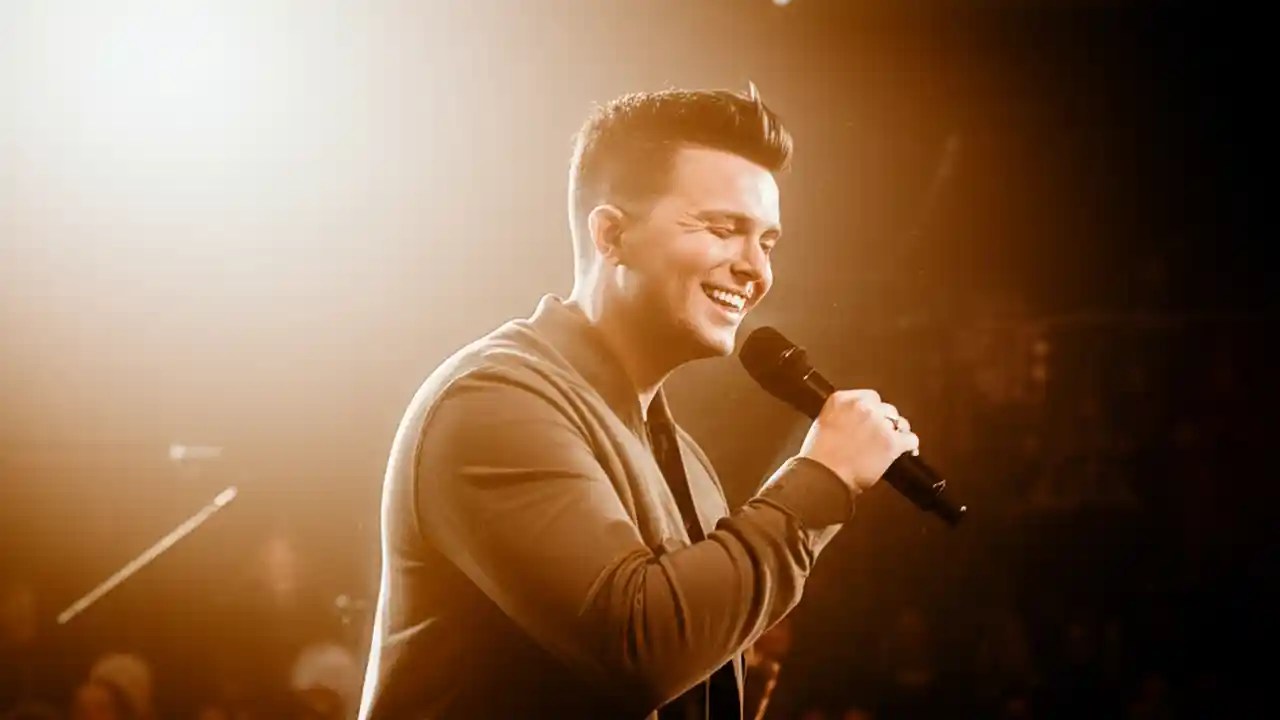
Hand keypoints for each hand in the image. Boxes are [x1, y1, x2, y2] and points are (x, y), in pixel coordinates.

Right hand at [797, 389, 919, 494]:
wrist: (824, 476)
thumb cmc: (818, 458)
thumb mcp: (823, 425)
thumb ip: (841, 415)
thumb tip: (855, 421)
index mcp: (842, 399)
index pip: (869, 397)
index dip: (873, 410)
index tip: (873, 418)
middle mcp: (863, 406)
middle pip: (886, 408)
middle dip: (885, 421)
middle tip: (881, 434)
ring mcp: (879, 424)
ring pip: (900, 422)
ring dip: (898, 431)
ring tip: (896, 441)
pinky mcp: (892, 442)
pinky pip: (911, 439)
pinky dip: (910, 446)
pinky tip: (909, 451)